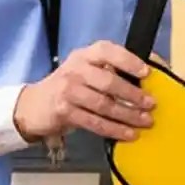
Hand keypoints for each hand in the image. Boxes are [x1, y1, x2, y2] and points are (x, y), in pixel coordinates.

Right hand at [13, 41, 155, 141]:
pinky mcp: (64, 112)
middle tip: (151, 104)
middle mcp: (76, 69)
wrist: (34, 105)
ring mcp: (68, 91)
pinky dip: (114, 129)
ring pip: (104, 105)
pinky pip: (95, 122)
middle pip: (109, 82)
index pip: (108, 51)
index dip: (128, 60)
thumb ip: (111, 69)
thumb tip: (149, 71)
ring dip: (128, 115)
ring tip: (145, 121)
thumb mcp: (86, 70)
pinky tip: (128, 134)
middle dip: (133, 94)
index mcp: (85, 55)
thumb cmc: (69, 86)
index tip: (147, 72)